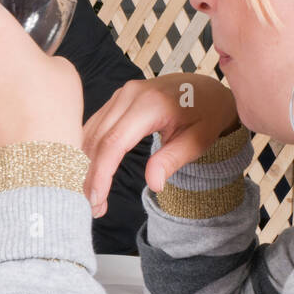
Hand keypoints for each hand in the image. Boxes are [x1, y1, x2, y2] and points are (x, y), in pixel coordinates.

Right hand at [82, 73, 239, 216]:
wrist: (207, 87)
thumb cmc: (207, 113)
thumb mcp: (199, 139)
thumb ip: (173, 159)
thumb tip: (153, 184)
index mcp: (150, 104)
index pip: (114, 143)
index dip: (101, 173)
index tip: (97, 200)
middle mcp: (129, 95)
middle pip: (98, 140)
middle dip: (91, 175)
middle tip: (95, 206)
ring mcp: (120, 95)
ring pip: (91, 133)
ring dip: (86, 164)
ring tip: (94, 193)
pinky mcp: (116, 99)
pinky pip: (95, 125)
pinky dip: (90, 150)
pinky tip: (92, 170)